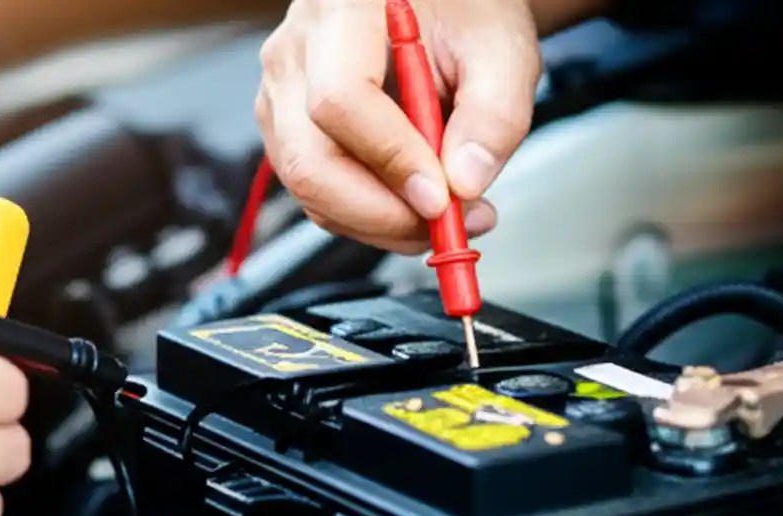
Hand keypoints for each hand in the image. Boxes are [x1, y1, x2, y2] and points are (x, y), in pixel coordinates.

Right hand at [256, 0, 542, 252]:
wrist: (436, 4)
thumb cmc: (463, 13)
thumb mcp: (502, 50)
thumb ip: (495, 115)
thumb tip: (463, 185)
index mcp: (340, 11)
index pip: (340, 101)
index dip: (391, 160)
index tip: (443, 197)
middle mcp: (293, 54)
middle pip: (309, 161)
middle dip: (381, 213)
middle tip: (449, 226)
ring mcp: (280, 96)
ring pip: (310, 189)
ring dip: (380, 222)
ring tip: (449, 214)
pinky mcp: (288, 131)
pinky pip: (317, 194)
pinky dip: (369, 215)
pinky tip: (417, 204)